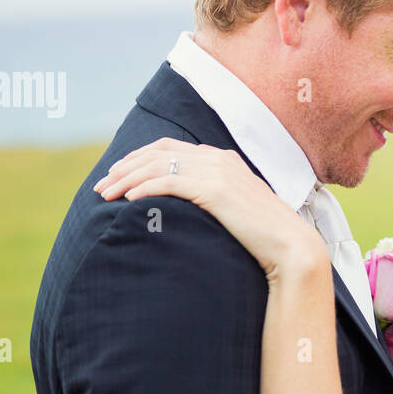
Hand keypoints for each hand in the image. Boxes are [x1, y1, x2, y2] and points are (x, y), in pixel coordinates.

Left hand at [93, 138, 327, 280]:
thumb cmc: (265, 236)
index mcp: (223, 160)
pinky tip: (129, 200)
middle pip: (158, 153)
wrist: (290, 245)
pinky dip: (145, 188)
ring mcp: (217, 172)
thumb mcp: (237, 209)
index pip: (170, 148)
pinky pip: (169, 183)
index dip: (139, 158)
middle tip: (102, 185)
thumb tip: (189, 208)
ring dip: (126, 179)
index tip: (118, 174)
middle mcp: (218, 159)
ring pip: (158, 166)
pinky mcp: (214, 190)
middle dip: (125, 167)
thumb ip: (215, 198)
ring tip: (106, 194)